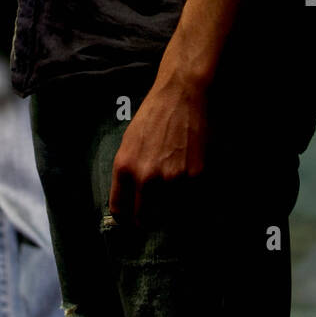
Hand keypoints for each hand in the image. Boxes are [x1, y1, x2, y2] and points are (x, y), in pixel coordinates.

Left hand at [109, 77, 208, 225]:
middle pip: (144, 220)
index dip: (125, 219)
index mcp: (124, 167)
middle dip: (147, 220)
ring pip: (170, 215)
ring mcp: (172, 179)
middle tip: (153, 216)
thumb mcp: (128, 143)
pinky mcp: (195, 176)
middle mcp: (146, 177)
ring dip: (170, 210)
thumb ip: (127, 172)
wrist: (181, 95)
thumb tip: (129, 199)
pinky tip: (187, 186)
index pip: (120, 211)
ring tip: (172, 198)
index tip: (131, 220)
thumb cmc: (153, 115)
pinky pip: (191, 202)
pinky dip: (189, 200)